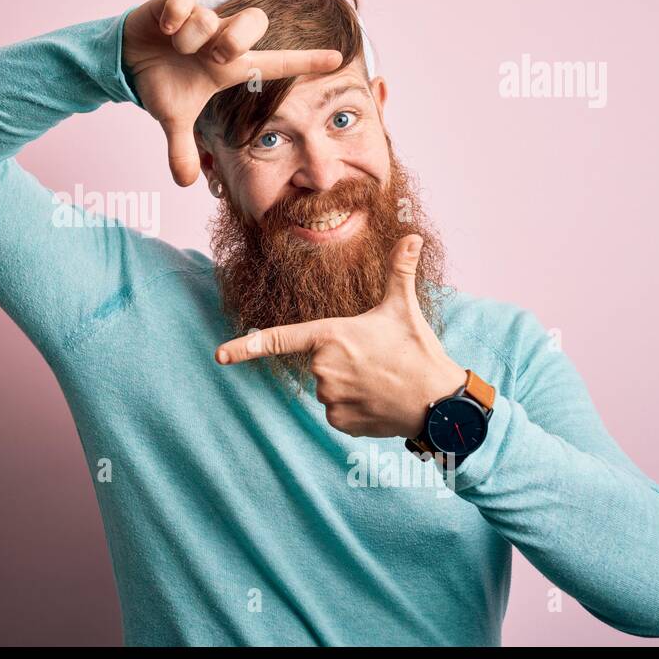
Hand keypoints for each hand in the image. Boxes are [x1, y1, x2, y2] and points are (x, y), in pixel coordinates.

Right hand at [122, 0, 342, 185]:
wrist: (128, 59)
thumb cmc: (162, 82)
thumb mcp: (173, 119)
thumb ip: (182, 149)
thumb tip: (185, 183)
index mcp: (229, 65)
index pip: (276, 62)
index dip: (306, 61)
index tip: (338, 59)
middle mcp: (221, 37)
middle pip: (255, 21)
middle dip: (234, 41)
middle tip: (212, 58)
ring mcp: (202, 17)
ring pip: (212, 17)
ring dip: (191, 39)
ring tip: (176, 48)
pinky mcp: (177, 0)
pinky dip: (176, 16)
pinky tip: (166, 29)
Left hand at [213, 234, 466, 438]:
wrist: (439, 404)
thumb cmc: (418, 351)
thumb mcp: (404, 309)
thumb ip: (400, 271)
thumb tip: (414, 236)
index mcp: (331, 336)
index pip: (279, 339)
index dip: (245, 346)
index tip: (219, 355)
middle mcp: (323, 368)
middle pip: (317, 362)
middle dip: (340, 360)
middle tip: (374, 359)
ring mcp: (330, 398)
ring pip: (326, 387)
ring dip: (347, 383)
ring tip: (380, 379)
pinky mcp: (339, 422)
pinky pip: (335, 411)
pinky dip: (353, 407)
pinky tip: (377, 400)